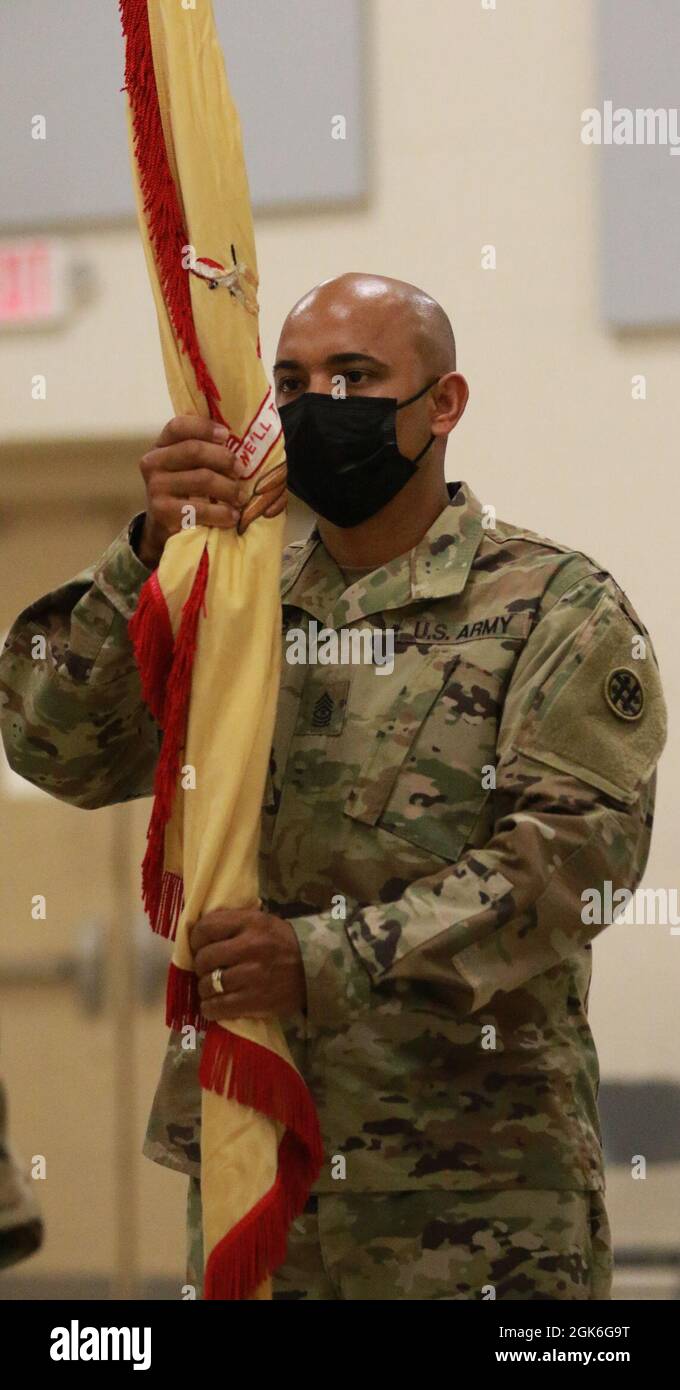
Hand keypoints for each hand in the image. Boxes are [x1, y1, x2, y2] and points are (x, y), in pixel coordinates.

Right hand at [137, 415, 248, 567]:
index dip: (204, 427)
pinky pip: (201, 509)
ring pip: (202, 478)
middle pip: (194, 450)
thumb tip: (240, 441)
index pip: (178, 426)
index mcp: (160, 446)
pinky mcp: (162, 512)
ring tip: (240, 497)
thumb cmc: (184, 491)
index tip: (227, 435)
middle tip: (241, 470)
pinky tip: (232, 516)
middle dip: (224, 459)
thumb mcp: (187, 467)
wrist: (163, 528)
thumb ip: (203, 451)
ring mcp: (155, 488)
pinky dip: (222, 513)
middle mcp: (153, 463)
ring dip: (229, 488)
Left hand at [190, 908, 306, 1020]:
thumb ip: (233, 923)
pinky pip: (218, 1007)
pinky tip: (214, 1005)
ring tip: (212, 988)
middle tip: (208, 969)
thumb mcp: (262, 921)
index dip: (196, 939)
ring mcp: (252, 976)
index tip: (199, 946)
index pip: (206, 928)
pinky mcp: (255, 1001)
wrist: (317, 969)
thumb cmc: (284, 943)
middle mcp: (250, 947)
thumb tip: (198, 934)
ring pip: (208, 984)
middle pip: (204, 959)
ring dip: (205, 988)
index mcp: (251, 923)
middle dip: (200, 966)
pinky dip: (210, 1008)